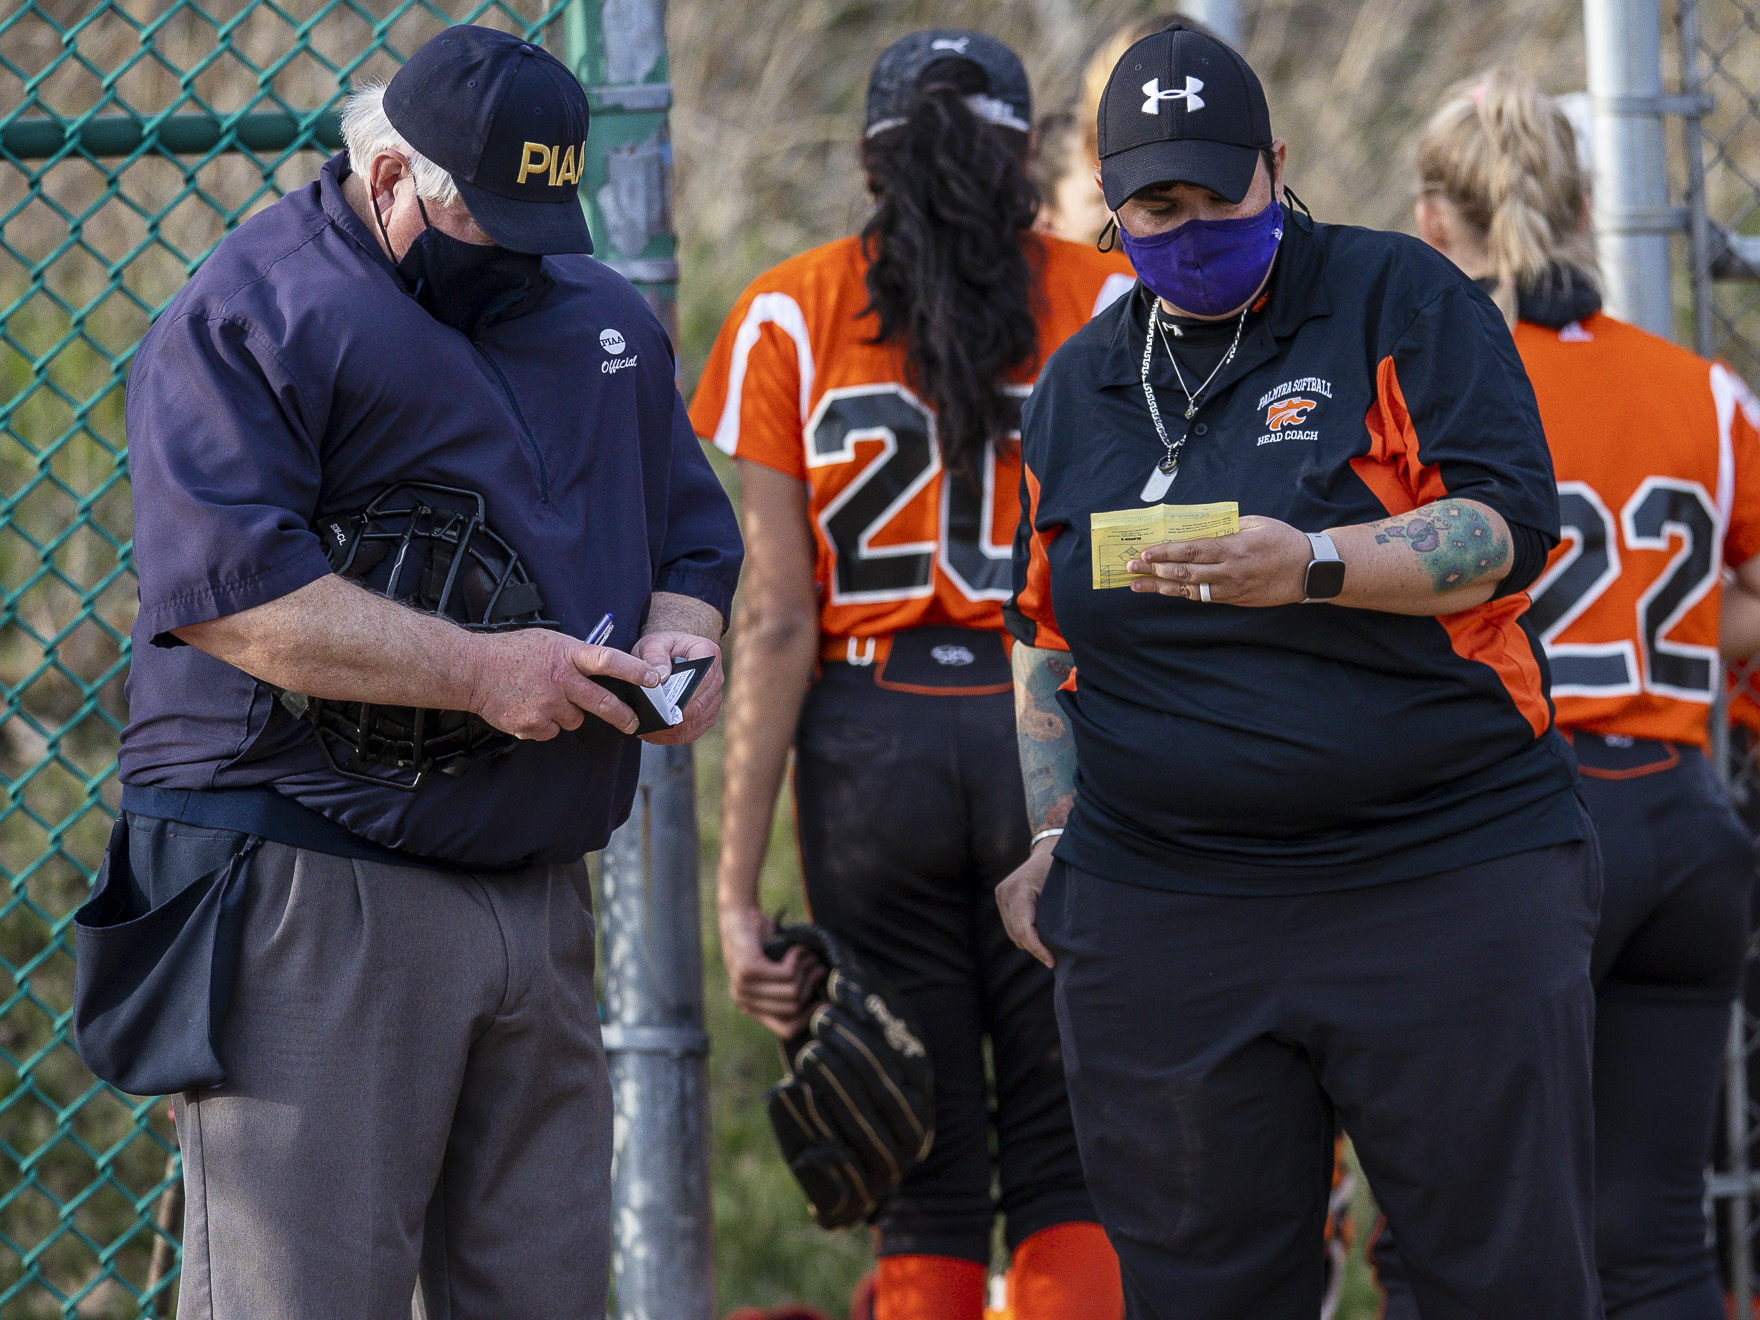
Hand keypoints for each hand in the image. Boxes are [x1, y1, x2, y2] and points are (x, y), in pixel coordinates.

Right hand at [470, 628, 659, 738]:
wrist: (472, 670)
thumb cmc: (512, 652)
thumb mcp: (549, 641)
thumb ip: (575, 655)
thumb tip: (601, 668)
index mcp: (567, 654)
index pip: (609, 661)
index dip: (635, 671)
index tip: (654, 679)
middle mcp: (561, 680)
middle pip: (603, 702)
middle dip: (623, 716)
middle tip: (632, 722)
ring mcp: (547, 705)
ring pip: (575, 719)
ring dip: (567, 713)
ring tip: (544, 698)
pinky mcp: (532, 724)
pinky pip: (552, 731)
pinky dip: (545, 724)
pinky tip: (529, 708)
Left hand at [635, 631, 724, 744]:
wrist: (669, 653)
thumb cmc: (663, 647)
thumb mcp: (654, 643)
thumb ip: (655, 655)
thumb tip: (661, 676)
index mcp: (708, 653)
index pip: (704, 677)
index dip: (688, 694)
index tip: (668, 704)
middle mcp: (716, 677)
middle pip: (701, 703)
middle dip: (678, 715)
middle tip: (655, 722)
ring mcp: (714, 698)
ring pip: (698, 720)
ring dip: (675, 729)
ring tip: (650, 731)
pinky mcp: (707, 714)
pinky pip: (694, 731)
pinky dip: (676, 736)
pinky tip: (657, 735)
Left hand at [718, 904, 824, 1037]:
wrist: (739, 917)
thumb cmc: (761, 945)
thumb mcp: (775, 973)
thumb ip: (789, 990)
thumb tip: (823, 1005)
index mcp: (751, 1008)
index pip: (787, 1030)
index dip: (809, 1019)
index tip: (825, 1003)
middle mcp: (744, 1002)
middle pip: (793, 1008)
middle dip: (811, 986)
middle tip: (818, 967)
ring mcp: (743, 987)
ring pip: (792, 991)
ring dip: (806, 970)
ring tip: (809, 956)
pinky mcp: (749, 970)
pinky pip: (786, 973)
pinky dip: (797, 959)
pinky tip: (796, 948)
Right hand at [996, 838, 1057, 968]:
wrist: (1048, 849)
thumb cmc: (1059, 869)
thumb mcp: (1062, 892)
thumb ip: (1056, 917)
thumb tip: (1061, 947)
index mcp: (1019, 890)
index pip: (1024, 929)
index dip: (1038, 949)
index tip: (1052, 962)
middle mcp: (1005, 893)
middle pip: (1017, 933)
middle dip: (1035, 948)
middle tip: (1055, 958)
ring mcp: (1000, 895)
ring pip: (1013, 932)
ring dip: (1029, 941)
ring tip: (1049, 947)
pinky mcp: (1001, 897)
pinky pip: (1012, 924)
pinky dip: (1024, 932)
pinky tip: (1040, 934)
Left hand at [1127, 515, 1311, 606]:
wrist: (1310, 570)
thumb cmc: (1283, 541)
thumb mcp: (1257, 524)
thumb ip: (1226, 526)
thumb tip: (1196, 526)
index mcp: (1234, 548)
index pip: (1191, 550)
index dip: (1165, 552)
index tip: (1144, 551)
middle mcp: (1229, 571)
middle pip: (1183, 572)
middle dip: (1153, 569)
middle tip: (1130, 566)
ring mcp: (1231, 589)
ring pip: (1189, 589)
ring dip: (1160, 586)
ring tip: (1136, 584)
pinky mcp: (1235, 600)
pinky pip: (1203, 597)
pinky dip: (1181, 593)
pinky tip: (1165, 589)